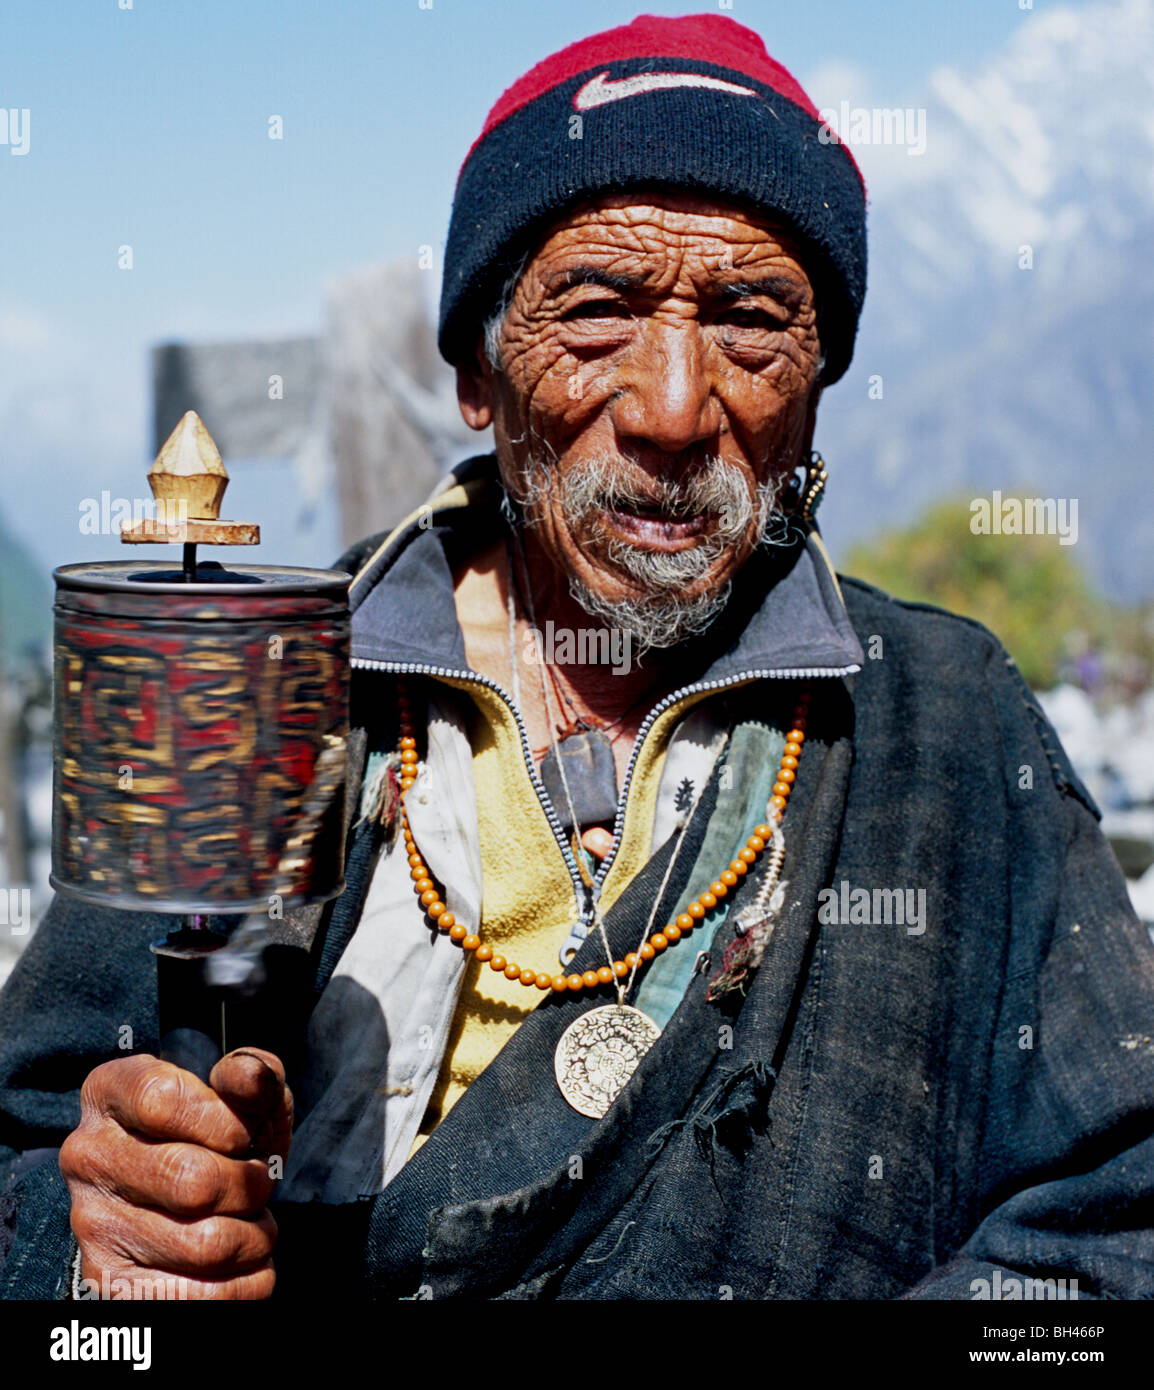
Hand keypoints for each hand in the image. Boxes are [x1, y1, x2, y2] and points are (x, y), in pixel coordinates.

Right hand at [60, 1048, 292, 1299]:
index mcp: (109, 1092)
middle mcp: (87, 1155)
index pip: (162, 1100)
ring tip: (250, 1223)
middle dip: (250, 1186)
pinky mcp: (109, 1282)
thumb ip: (251, 1074)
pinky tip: (242, 1261)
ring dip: (254, 1236)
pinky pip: (201, 1297)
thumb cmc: (215, 1133)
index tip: (242, 1135)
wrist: (177, 1198)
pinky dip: (246, 1282)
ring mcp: (92, 1222)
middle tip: (257, 1185)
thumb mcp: (238, 1092)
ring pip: (206, 1243)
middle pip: (193, 1180)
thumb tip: (249, 1079)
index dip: (223, 1122)